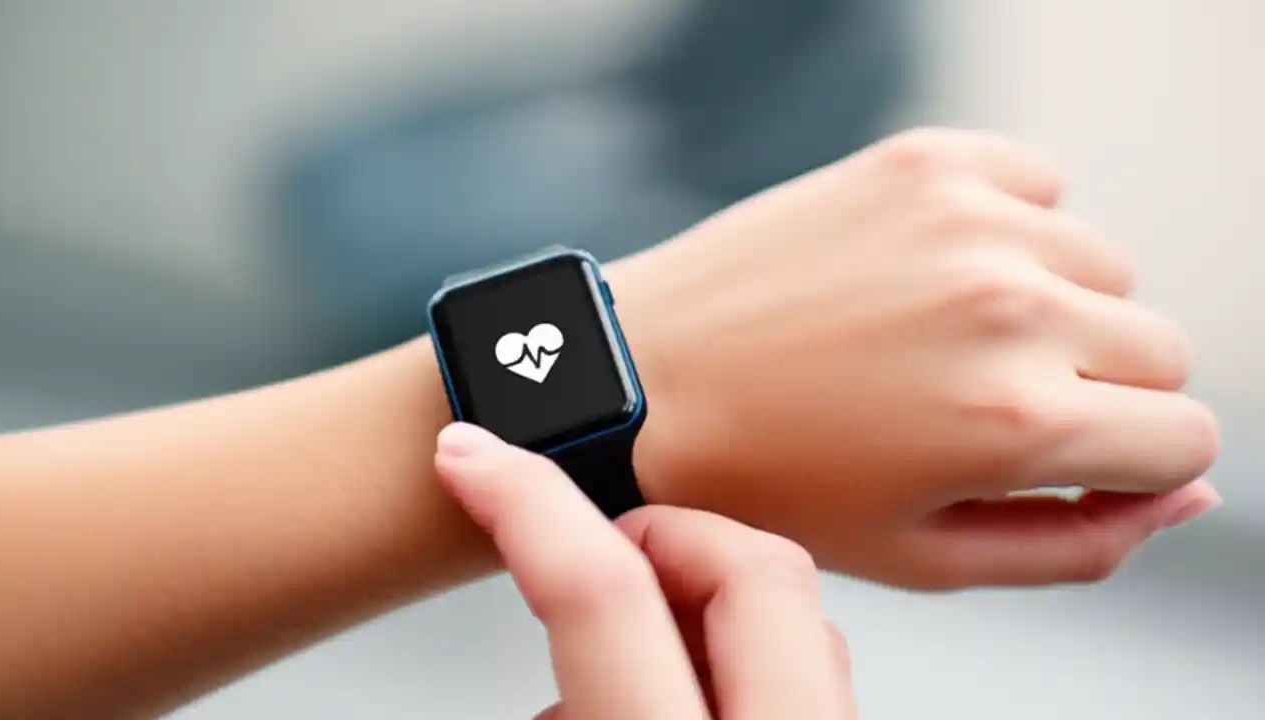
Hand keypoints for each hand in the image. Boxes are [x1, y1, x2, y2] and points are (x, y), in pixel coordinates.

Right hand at [435, 423, 855, 719]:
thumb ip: (552, 719)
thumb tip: (550, 701)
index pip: (605, 596)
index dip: (527, 506)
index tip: (476, 457)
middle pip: (754, 568)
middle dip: (660, 532)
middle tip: (591, 550)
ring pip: (803, 619)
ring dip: (704, 604)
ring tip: (629, 656)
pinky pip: (814, 682)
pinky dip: (740, 665)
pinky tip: (686, 699)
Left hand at [609, 128, 1221, 588]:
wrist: (645, 381)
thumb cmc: (771, 485)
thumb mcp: (924, 557)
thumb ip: (1079, 543)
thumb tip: (1188, 491)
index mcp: (1014, 424)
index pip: (1185, 437)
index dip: (1128, 463)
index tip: (1063, 459)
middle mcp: (1008, 309)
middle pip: (1159, 350)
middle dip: (1094, 391)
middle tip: (983, 404)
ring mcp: (967, 221)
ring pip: (1103, 269)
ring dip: (1051, 310)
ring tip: (942, 340)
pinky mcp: (925, 162)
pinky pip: (1041, 184)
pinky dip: (1011, 228)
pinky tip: (932, 270)